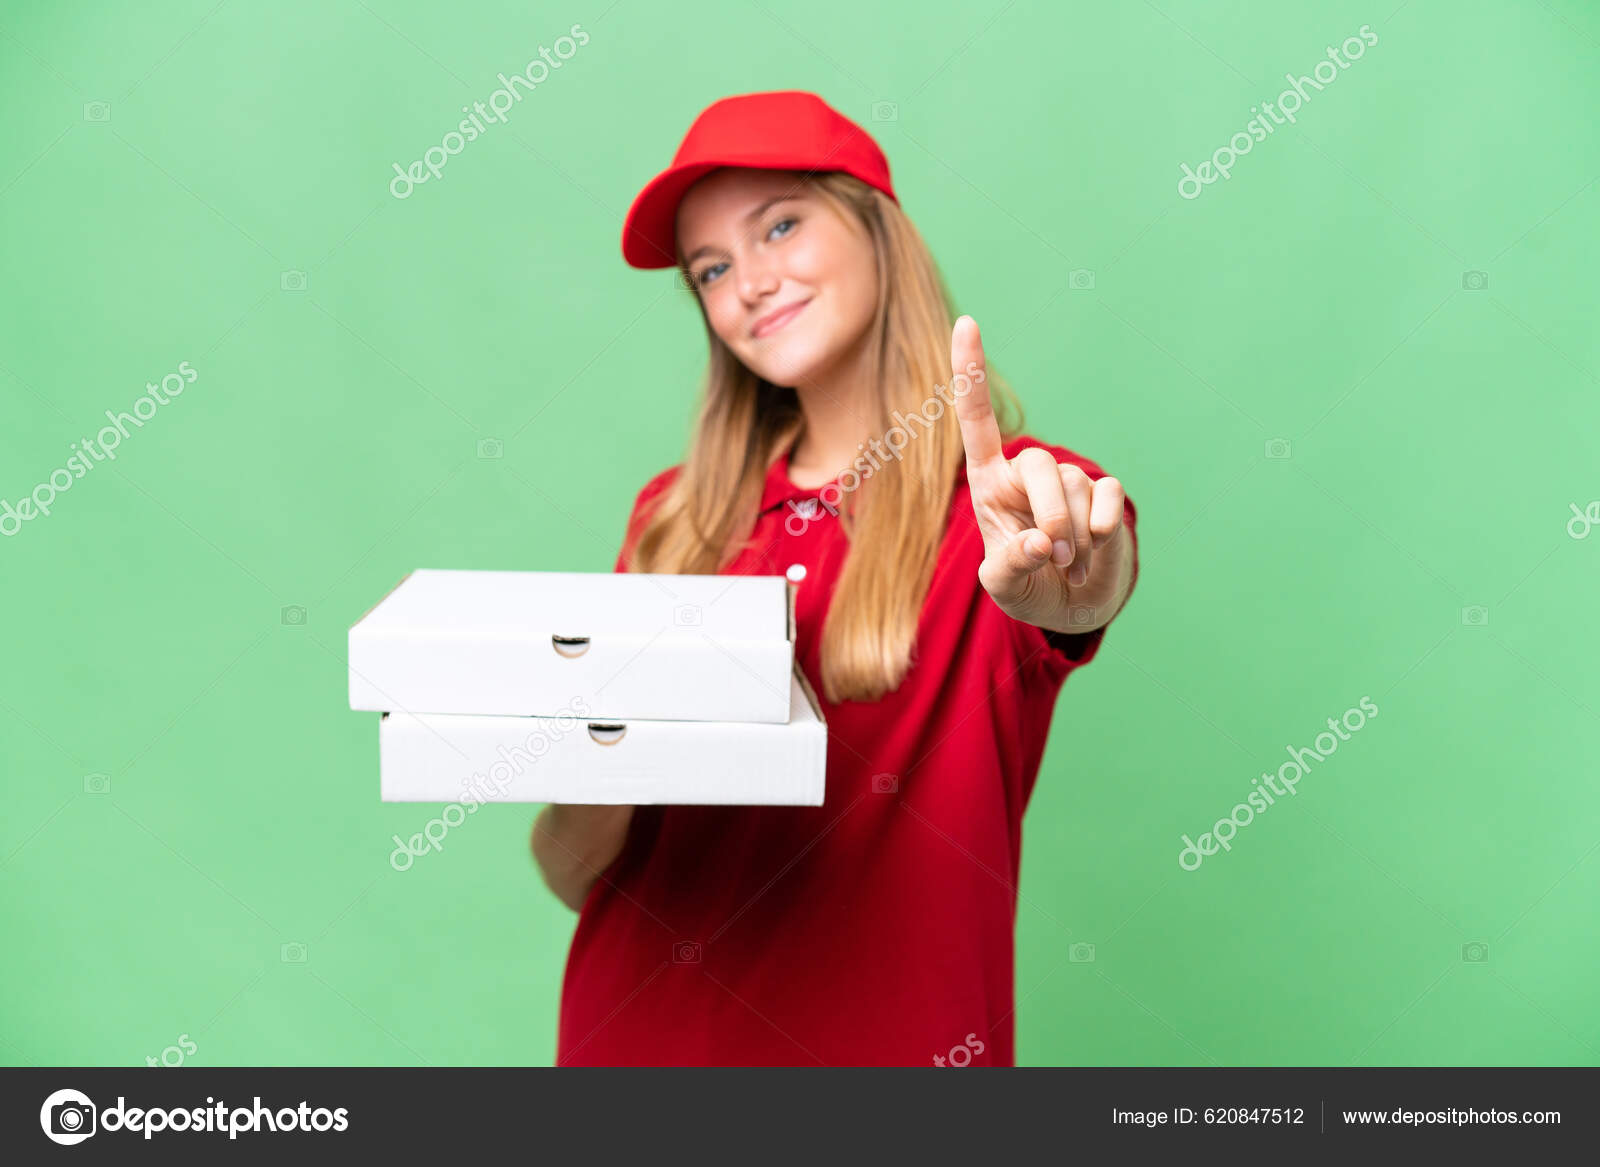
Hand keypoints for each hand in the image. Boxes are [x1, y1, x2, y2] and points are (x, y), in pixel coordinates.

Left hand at [949, 315, 1127, 630]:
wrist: (1070, 605)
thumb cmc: (1026, 586)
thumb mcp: (1004, 585)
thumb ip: (1010, 565)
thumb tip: (1039, 541)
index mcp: (989, 482)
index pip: (976, 420)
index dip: (970, 373)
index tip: (965, 322)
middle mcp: (1026, 473)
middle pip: (1040, 465)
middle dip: (1052, 516)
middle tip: (1055, 557)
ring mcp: (1067, 481)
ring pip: (1076, 489)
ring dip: (1076, 538)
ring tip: (1068, 564)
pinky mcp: (1104, 494)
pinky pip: (1108, 496)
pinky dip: (1103, 532)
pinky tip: (1095, 552)